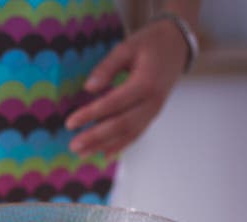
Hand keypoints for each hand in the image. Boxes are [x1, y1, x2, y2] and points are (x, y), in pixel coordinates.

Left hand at [66, 19, 188, 156]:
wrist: (177, 45)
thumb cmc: (150, 43)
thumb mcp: (127, 47)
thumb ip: (107, 67)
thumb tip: (89, 88)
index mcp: (146, 83)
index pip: (113, 103)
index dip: (90, 114)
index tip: (70, 123)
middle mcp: (153, 101)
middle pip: (121, 124)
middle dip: (96, 137)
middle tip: (73, 146)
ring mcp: (154, 110)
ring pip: (128, 133)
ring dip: (104, 145)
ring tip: (83, 154)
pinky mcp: (153, 114)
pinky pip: (136, 133)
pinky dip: (120, 145)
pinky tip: (104, 154)